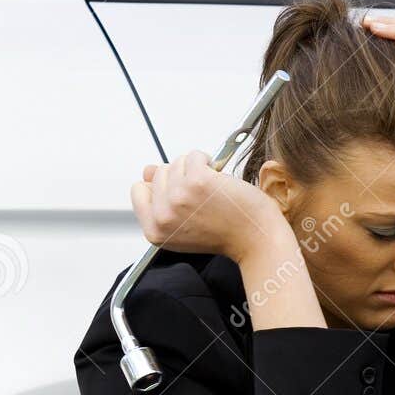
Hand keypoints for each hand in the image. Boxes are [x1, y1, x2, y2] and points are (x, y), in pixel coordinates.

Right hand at [131, 150, 284, 263]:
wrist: (255, 239)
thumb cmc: (225, 233)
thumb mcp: (183, 225)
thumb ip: (161, 201)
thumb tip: (148, 170)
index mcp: (154, 231)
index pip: (139, 190)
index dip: (160, 186)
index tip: (180, 194)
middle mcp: (163, 216)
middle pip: (158, 173)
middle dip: (180, 177)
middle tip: (202, 197)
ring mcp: (178, 198)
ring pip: (176, 162)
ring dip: (195, 169)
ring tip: (212, 189)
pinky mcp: (197, 181)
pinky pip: (194, 155)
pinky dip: (207, 160)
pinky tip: (218, 178)